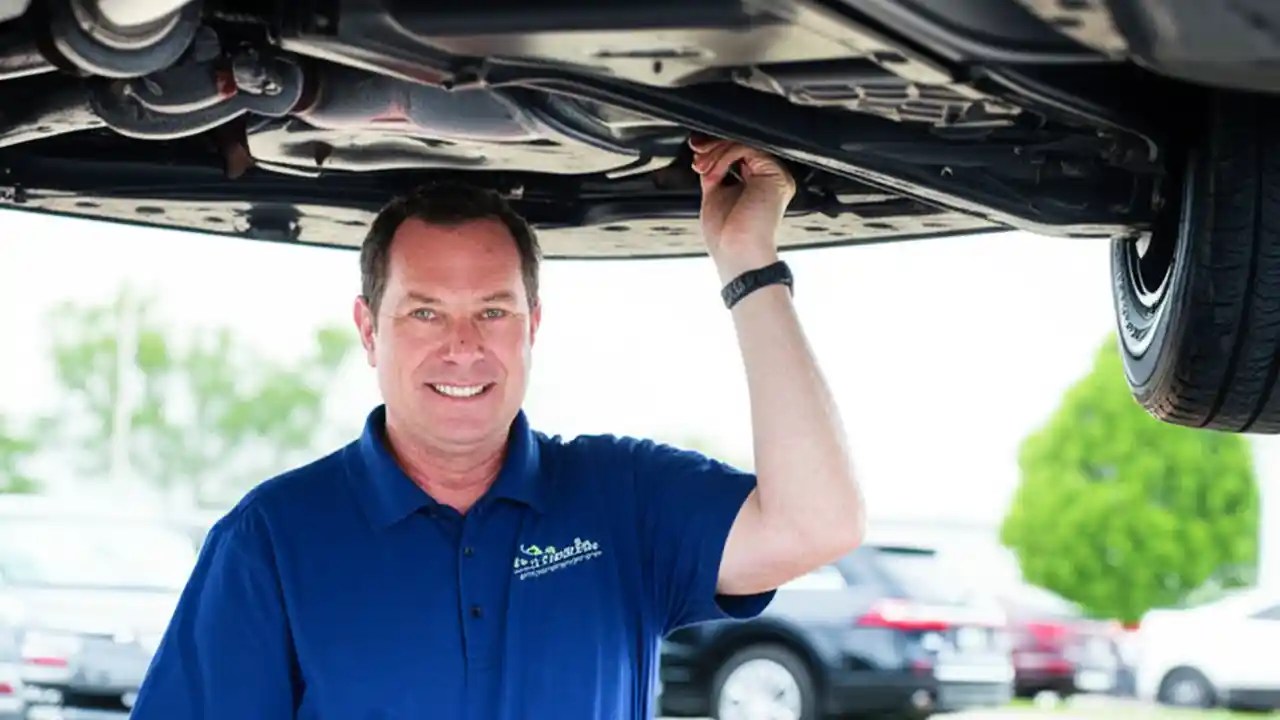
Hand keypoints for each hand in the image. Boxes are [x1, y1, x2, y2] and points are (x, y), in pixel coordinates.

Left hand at [690, 135, 796, 278]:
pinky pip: (747, 149)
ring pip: (744, 144)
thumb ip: (714, 172)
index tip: (697, 154)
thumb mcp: (714, 195)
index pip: (738, 152)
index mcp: (759, 182)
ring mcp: (774, 175)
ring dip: (716, 153)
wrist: (737, 255)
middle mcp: (769, 177)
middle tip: (697, 158)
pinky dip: (725, 158)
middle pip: (742, 145)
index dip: (715, 149)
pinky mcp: (775, 175)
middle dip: (713, 148)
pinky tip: (714, 174)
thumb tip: (704, 152)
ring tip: (703, 169)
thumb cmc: (727, 238)